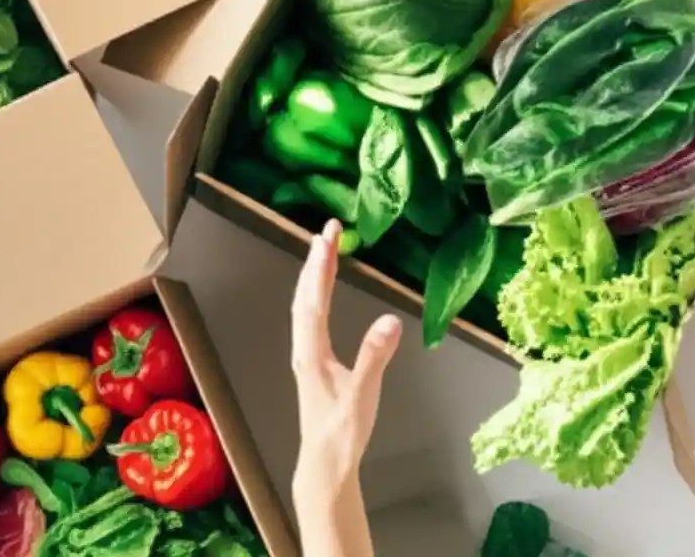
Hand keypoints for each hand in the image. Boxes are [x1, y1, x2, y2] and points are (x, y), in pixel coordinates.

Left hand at [290, 220, 401, 496]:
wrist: (325, 463)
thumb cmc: (342, 432)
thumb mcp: (363, 395)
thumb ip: (375, 357)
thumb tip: (390, 321)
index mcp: (312, 353)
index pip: (314, 300)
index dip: (322, 266)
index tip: (329, 236)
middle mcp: (304, 349)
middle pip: (305, 296)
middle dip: (316, 261)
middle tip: (327, 230)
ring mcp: (306, 355)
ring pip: (305, 306)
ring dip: (314, 276)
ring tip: (323, 250)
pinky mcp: (313, 363)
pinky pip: (311, 318)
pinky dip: (316, 296)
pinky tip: (322, 293)